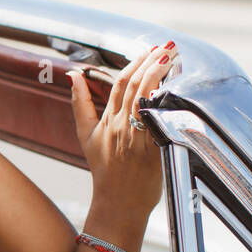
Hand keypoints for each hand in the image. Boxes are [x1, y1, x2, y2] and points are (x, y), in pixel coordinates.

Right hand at [68, 44, 176, 220]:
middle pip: (136, 86)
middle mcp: (120, 127)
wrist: (117, 204)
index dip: (135, 63)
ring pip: (147, 99)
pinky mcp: (152, 151)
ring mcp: (136, 139)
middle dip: (152, 62)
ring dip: (161, 75)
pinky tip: (178, 89)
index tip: (148, 49)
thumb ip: (80, 104)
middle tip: (167, 46)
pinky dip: (167, 103)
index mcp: (106, 121)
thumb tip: (72, 75)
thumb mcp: (85, 136)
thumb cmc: (104, 171)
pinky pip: (159, 121)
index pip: (120, 84)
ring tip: (173, 58)